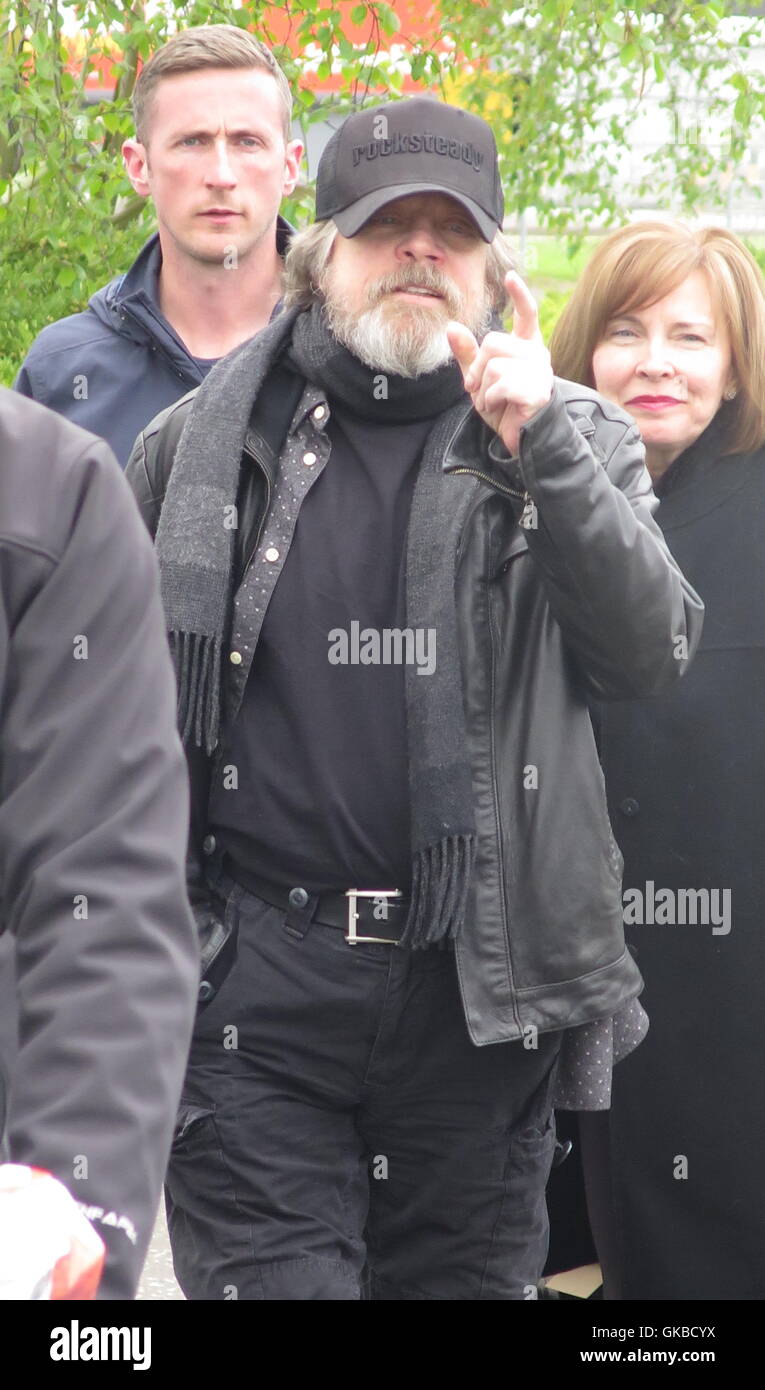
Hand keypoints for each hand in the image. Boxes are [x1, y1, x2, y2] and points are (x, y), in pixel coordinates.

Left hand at [447, 271, 552, 455]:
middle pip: (493, 341)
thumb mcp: (479, 379)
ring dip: (484, 389)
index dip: (519, 294)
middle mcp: (537, 353)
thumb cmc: (502, 407)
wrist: (520, 438)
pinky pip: (501, 385)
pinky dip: (491, 400)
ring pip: (495, 365)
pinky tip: (499, 407)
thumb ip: (467, 354)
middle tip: (479, 389)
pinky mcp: (538, 391)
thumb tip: (451, 326)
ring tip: (492, 401)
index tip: (511, 276)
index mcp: (526, 346)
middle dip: (477, 368)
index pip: (526, 314)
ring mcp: (540, 372)